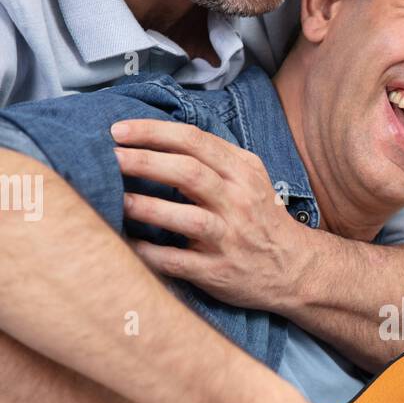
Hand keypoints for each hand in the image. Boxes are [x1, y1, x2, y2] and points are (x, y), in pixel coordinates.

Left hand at [111, 119, 306, 309]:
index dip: (152, 132)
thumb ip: (215, 157)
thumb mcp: (251, 178)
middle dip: (143, 162)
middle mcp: (238, 202)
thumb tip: (160, 136)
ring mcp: (229, 239)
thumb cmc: (262, 218)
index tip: (118, 131)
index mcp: (243, 173)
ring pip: (184, 217)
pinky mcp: (219, 272)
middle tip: (108, 158)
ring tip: (113, 198)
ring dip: (144, 206)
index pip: (194, 141)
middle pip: (187, 173)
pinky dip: (149, 253)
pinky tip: (126, 243)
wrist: (295, 270)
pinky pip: (177, 261)